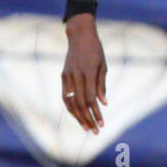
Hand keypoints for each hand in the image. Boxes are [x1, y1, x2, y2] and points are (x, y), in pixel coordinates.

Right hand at [62, 14, 106, 133]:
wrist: (79, 36)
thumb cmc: (96, 51)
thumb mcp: (103, 66)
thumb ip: (101, 85)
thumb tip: (103, 103)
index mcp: (88, 73)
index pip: (91, 99)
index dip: (96, 113)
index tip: (102, 124)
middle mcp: (76, 75)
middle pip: (80, 103)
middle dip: (88, 119)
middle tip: (95, 131)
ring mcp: (67, 76)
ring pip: (70, 102)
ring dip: (78, 116)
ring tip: (86, 127)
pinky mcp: (63, 76)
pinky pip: (65, 96)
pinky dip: (70, 107)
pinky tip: (77, 115)